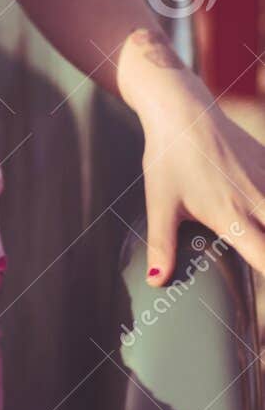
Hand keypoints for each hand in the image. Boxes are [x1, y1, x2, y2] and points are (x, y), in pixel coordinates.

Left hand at [141, 93, 264, 284]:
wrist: (181, 109)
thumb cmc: (168, 158)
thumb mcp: (159, 204)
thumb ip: (162, 245)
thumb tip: (155, 281)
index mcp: (231, 218)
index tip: (263, 300)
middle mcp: (257, 201)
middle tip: (261, 251)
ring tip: (261, 232)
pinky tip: (261, 205)